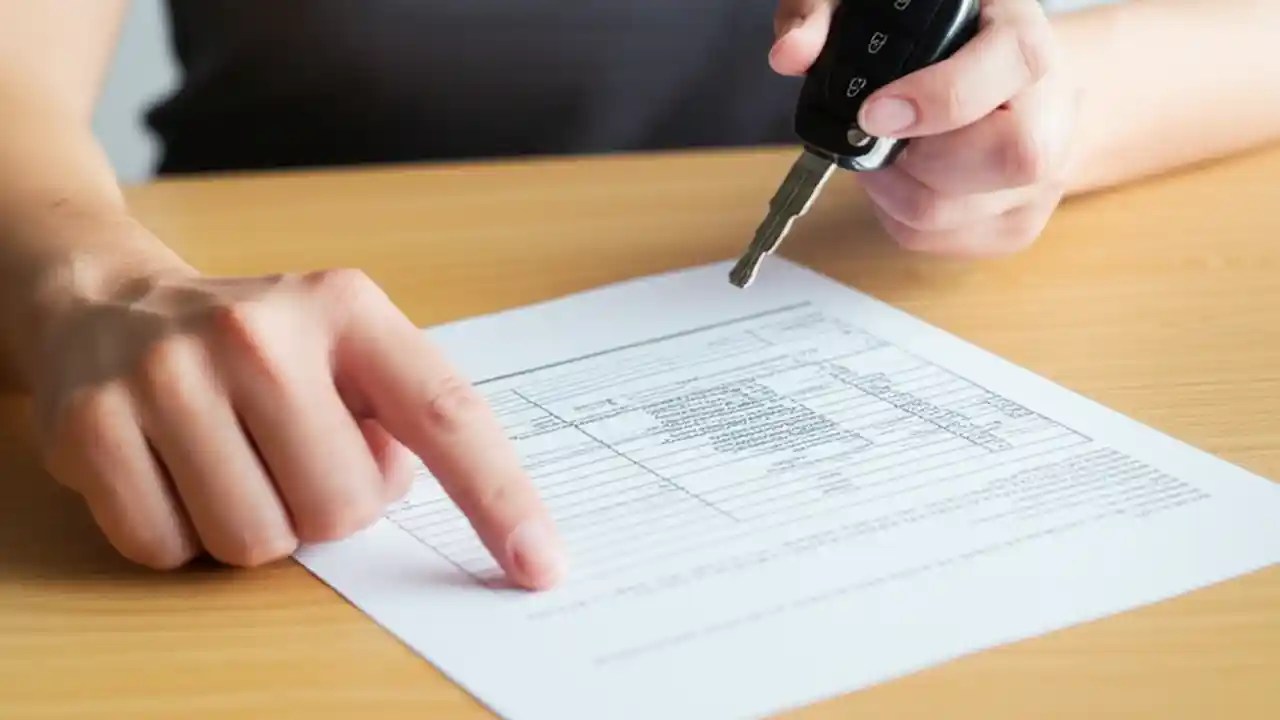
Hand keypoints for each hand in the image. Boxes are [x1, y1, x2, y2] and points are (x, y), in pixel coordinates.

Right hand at [27, 236, 563, 588]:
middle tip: (290, 458)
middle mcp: (259, 332)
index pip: (445, 414)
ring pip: (256, 542)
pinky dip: (181, 536)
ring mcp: (168, 375)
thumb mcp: (348, 350)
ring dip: (255, 527)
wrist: (112, 304)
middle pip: (342, 510)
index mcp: (348, 309)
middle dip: (327, 511)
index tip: (540, 562)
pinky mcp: (91, 424)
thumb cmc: (259, 348)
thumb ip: (404, 421)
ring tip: (231, 460)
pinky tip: (172, 472)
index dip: (499, 497)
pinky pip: (168, 549)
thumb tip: (421, 504)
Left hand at [771, 0, 1078, 255]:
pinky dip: (897, 215)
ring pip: (949, 212)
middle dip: (912, 155)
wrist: (1017, 87)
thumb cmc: (944, 42)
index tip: (875, 113)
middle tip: (877, 129)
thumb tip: (790, 53)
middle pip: (999, 158)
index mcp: (1025, 41)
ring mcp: (1041, 179)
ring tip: (883, 151)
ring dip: (890, 188)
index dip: (938, 98)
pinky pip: (935, 241)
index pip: (1009, 70)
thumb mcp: (879, 5)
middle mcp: (1051, 112)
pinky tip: (902, 177)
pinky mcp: (1014, 226)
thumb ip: (825, 12)